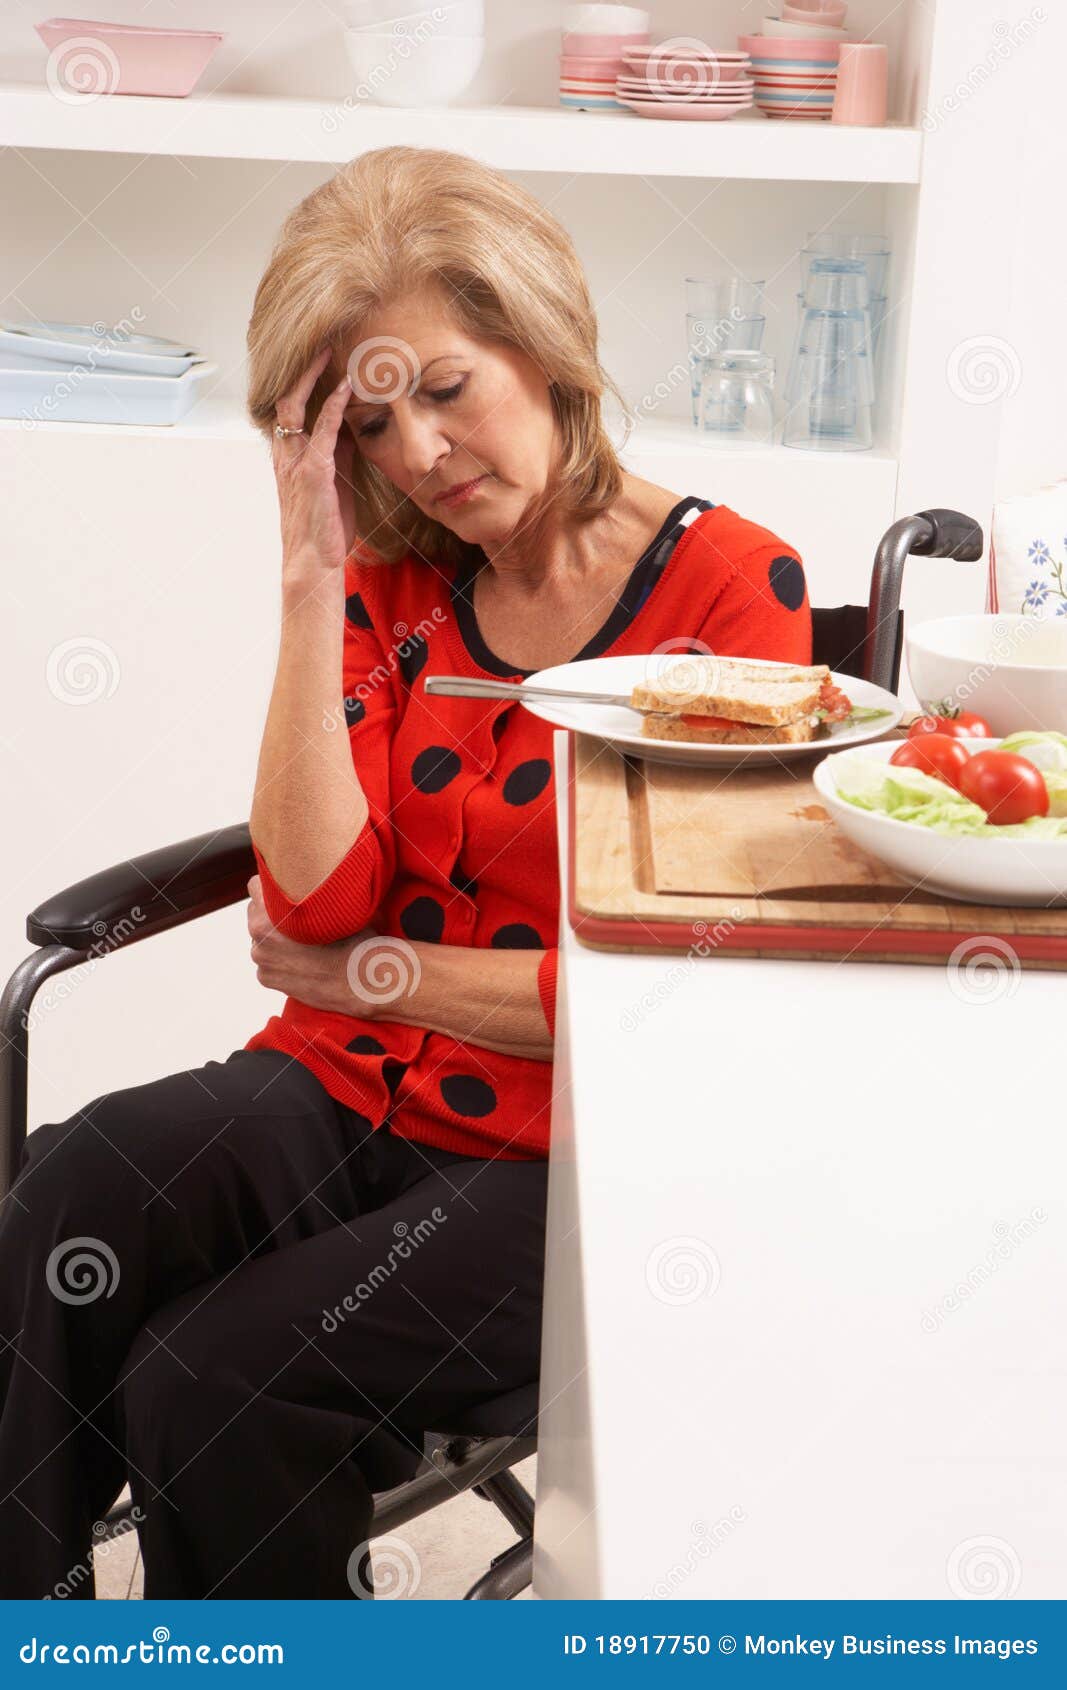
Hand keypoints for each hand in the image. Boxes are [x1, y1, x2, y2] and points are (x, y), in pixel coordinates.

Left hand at [246, 874, 381, 1016]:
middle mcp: (259, 939)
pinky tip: (302, 959)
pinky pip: (268, 960)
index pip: (254, 886)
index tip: (287, 888)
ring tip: (304, 941)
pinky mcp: (267, 979)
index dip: (273, 885)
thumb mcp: (336, 904)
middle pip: (256, 912)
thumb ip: (314, 889)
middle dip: (273, 912)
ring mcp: (262, 961)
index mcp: (268, 916)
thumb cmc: (353, 942)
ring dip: (276, 937)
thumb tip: (314, 873)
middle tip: (300, 916)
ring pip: (262, 938)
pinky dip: (280, 959)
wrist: (361, 984)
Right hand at [272, 345, 357, 575]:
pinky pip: (322, 429)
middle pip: (285, 397)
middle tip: (320, 342)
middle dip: (301, 368)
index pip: (289, 408)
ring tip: (329, 349)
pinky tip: (347, 385)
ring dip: (313, 375)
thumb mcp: (334, 483)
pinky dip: (334, 404)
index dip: (302, 381)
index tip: (321, 358)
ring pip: (296, 404)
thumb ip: (338, 453)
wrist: (313, 562)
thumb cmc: (324, 528)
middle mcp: (286, 453)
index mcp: (288, 456)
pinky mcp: (313, 471)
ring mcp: (296, 461)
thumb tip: (351, 427)